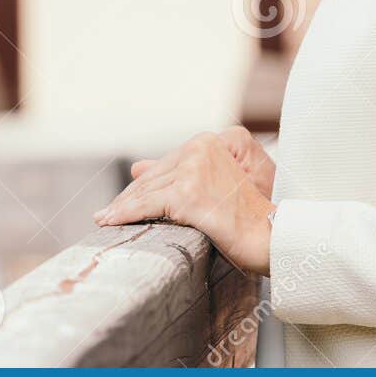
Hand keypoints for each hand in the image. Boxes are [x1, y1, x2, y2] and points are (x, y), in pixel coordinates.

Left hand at [94, 131, 274, 274]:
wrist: (270, 235)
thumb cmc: (248, 214)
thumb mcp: (213, 183)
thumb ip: (178, 171)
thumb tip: (136, 166)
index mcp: (210, 140)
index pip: (167, 164)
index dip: (143, 183)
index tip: (124, 198)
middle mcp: (201, 147)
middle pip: (155, 175)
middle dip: (130, 196)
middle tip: (107, 212)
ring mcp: (194, 168)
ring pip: (148, 190)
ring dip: (122, 207)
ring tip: (105, 219)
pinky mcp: (187, 193)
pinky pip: (147, 205)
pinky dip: (125, 215)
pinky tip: (110, 222)